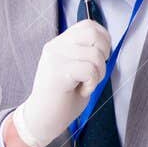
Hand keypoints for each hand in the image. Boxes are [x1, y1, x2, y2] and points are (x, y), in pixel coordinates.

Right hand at [10, 19, 109, 146]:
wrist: (42, 120)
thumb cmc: (62, 98)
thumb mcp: (75, 68)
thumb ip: (85, 53)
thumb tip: (105, 42)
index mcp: (59, 43)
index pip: (88, 25)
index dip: (104, 39)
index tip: (100, 58)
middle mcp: (55, 47)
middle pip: (93, 35)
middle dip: (103, 54)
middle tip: (94, 71)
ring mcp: (55, 58)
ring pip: (95, 55)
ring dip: (98, 74)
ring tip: (84, 85)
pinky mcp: (58, 73)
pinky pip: (90, 70)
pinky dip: (92, 84)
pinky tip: (81, 91)